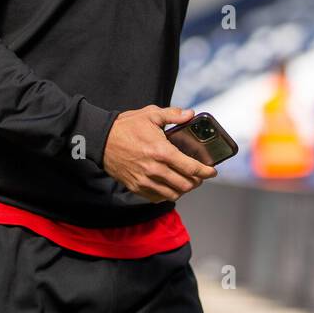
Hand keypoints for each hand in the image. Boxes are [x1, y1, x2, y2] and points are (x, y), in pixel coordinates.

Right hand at [102, 106, 216, 201]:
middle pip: (185, 185)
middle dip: (197, 181)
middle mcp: (155, 169)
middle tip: (199, 176)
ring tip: (186, 182)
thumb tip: (191, 114)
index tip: (212, 171)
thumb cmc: (126, 126)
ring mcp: (145, 180)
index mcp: (162, 151)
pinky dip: (167, 194)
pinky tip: (169, 186)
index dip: (206, 171)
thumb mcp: (151, 114)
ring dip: (183, 190)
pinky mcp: (136, 187)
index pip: (192, 168)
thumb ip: (173, 115)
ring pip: (173, 194)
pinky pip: (157, 198)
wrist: (101, 139)